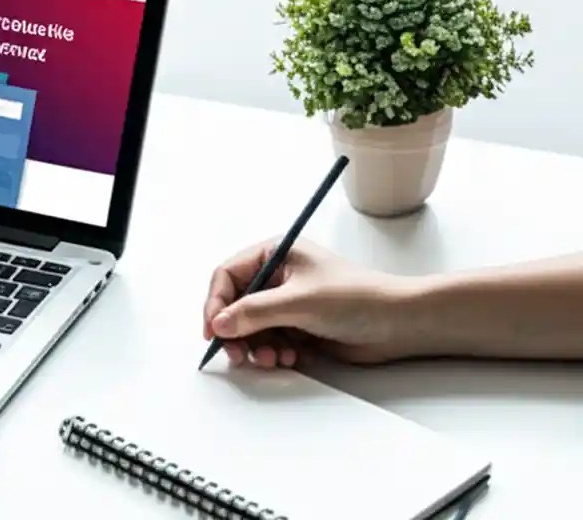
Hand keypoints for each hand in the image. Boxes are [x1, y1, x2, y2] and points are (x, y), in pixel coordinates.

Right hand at [203, 238, 423, 367]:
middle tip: (238, 354)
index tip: (213, 330)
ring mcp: (286, 303)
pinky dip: (271, 353)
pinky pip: (267, 342)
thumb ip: (254, 312)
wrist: (399, 324)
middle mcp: (276, 277)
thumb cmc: (356, 298)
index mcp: (274, 255)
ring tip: (272, 358)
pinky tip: (288, 358)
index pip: (227, 276)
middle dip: (235, 332)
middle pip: (234, 305)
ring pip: (249, 328)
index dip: (215, 303)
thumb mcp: (299, 302)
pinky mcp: (296, 327)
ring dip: (254, 346)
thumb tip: (218, 324)